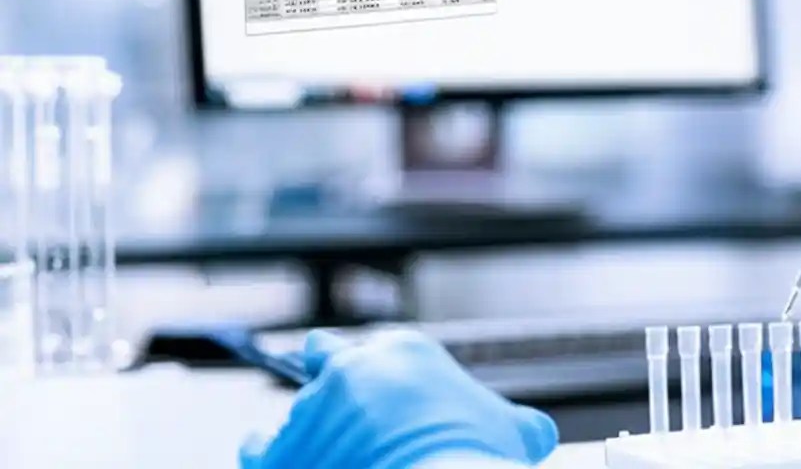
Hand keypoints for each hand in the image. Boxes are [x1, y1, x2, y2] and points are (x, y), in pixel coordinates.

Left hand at [240, 330, 558, 468]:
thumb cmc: (475, 459)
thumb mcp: (514, 432)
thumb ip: (517, 424)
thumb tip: (538, 433)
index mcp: (405, 351)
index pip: (374, 346)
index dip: (372, 367)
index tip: (377, 388)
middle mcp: (352, 369)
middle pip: (322, 353)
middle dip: (325, 369)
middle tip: (336, 397)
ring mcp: (312, 408)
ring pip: (297, 408)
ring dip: (307, 428)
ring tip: (323, 453)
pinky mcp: (279, 448)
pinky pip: (259, 445)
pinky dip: (269, 452)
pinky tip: (284, 459)